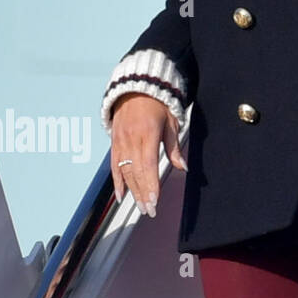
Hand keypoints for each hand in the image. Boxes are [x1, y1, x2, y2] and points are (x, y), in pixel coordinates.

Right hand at [109, 93, 185, 217]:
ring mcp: (120, 141)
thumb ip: (175, 147)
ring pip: (125, 171)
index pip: (149, 164)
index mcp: (148, 133)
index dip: (151, 184)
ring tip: (140, 206)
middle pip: (136, 172)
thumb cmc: (158, 104)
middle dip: (143, 193)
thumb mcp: (172, 122)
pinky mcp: (114, 142)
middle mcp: (131, 139)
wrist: (137, 88)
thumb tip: (183, 167)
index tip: (154, 200)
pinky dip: (117, 181)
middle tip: (149, 210)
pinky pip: (114, 165)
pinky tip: (121, 195)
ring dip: (132, 191)